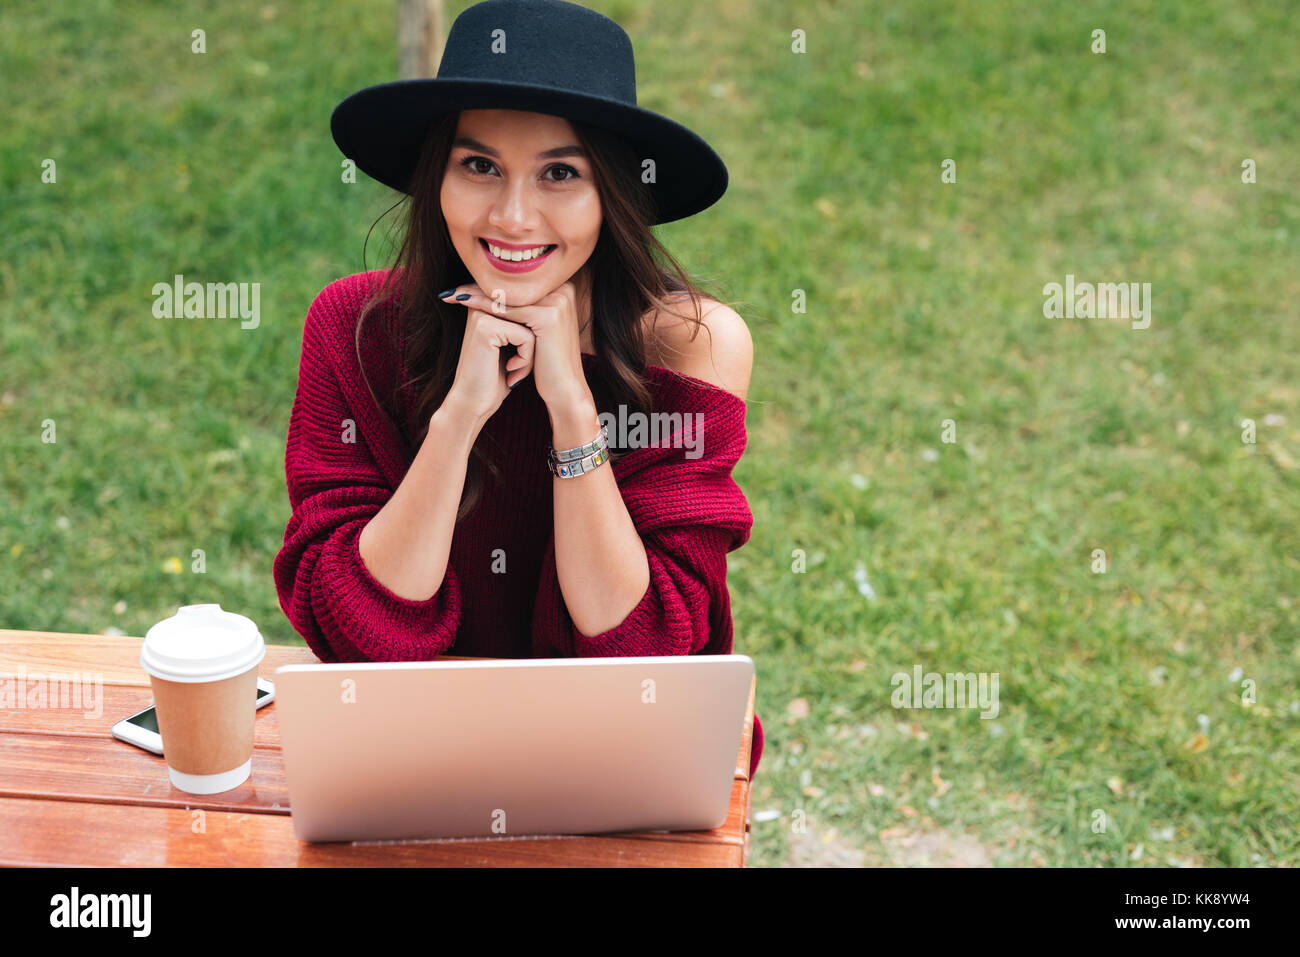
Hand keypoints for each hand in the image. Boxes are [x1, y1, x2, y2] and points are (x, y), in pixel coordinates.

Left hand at [439, 281, 592, 412]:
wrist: (565, 388)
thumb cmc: (549, 362)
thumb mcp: (537, 329)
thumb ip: (526, 308)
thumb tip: (499, 292)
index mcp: (563, 289)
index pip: (518, 283)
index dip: (490, 284)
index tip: (463, 288)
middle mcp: (564, 289)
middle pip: (513, 287)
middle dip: (480, 287)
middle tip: (452, 291)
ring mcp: (558, 301)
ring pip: (508, 296)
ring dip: (478, 295)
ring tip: (454, 296)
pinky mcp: (547, 316)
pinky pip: (508, 310)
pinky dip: (484, 306)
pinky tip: (464, 305)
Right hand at [441, 287, 536, 428]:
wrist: (473, 404)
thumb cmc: (494, 379)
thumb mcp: (512, 346)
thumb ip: (523, 323)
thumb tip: (550, 308)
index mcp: (487, 305)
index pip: (528, 311)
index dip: (531, 339)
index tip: (516, 360)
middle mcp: (482, 305)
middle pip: (531, 317)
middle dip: (531, 346)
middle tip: (516, 368)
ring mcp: (482, 314)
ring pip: (531, 326)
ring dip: (529, 354)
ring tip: (514, 370)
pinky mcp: (486, 328)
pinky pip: (526, 338)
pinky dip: (525, 359)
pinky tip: (510, 372)